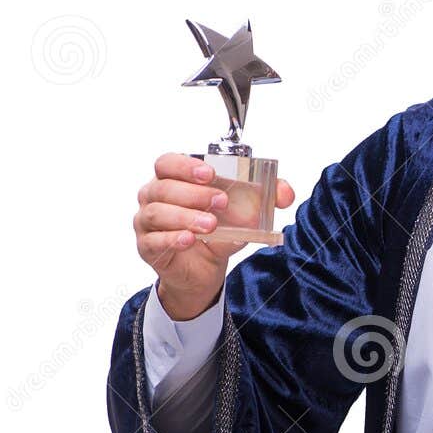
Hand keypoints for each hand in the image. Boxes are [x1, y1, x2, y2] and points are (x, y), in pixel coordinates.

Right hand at [134, 152, 295, 319]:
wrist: (205, 270)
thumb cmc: (216, 232)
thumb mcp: (243, 212)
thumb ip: (264, 197)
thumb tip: (285, 193)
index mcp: (173, 179)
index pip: (168, 163)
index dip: (186, 165)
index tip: (210, 173)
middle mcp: (155, 197)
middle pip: (163, 187)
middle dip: (194, 193)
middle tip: (221, 201)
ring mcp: (147, 223)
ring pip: (156, 213)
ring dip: (185, 216)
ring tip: (210, 225)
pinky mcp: (148, 247)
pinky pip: (154, 240)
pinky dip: (172, 238)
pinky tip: (189, 239)